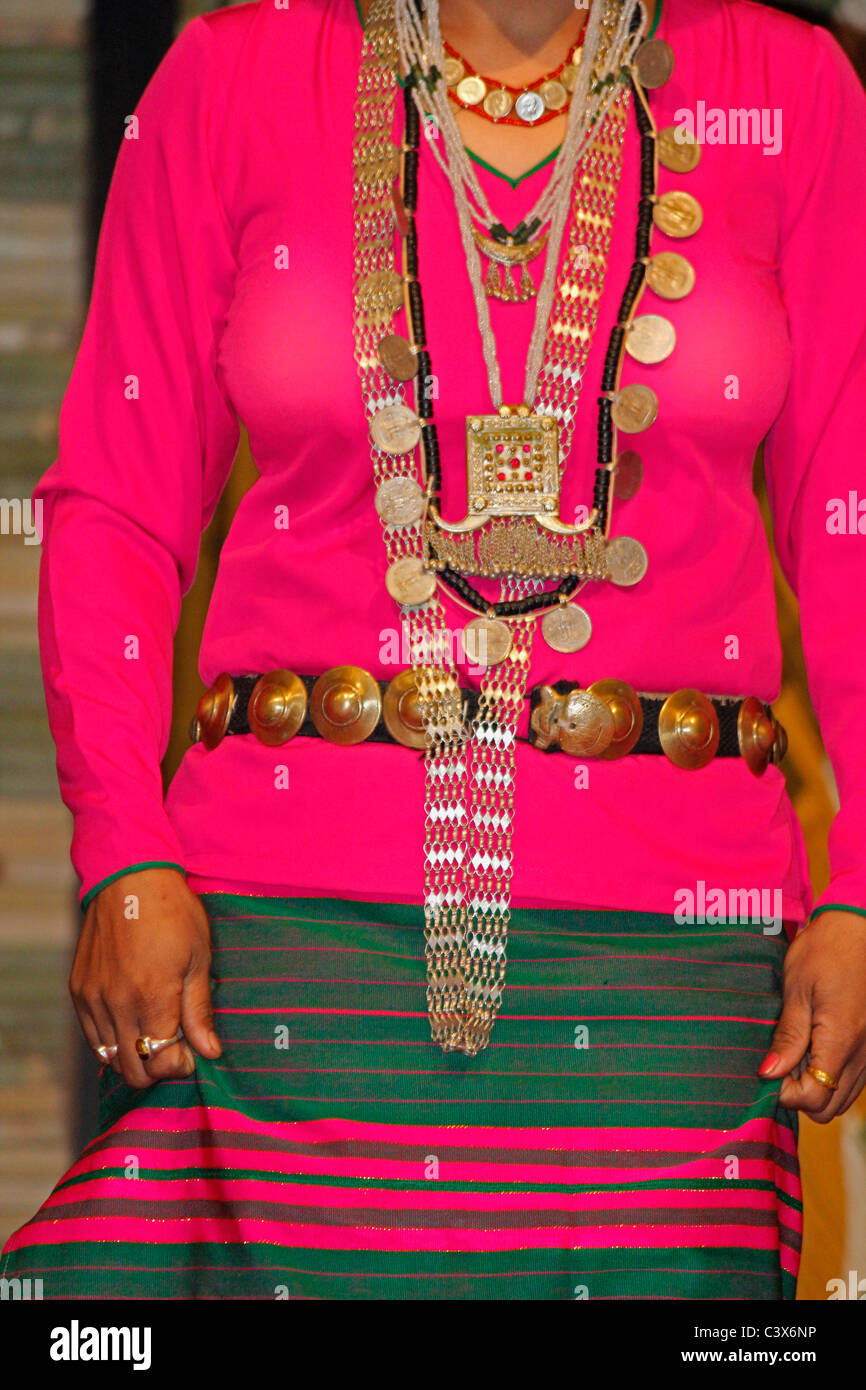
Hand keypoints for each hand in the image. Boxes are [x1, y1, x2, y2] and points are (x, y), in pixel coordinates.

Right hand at [70, 867, 220, 1087]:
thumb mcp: (199, 959)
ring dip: (134, 1055)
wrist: (130, 879)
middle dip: (159, 1068)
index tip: (193, 1053)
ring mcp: (93, 998)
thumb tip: (209, 1052)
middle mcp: (116, 1004)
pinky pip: (92, 1036)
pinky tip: (133, 1020)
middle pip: (133, 1070)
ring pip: (109, 1057)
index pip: (160, 1063)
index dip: (180, 1066)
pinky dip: (112, 1040)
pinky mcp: (79, 990)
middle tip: (176, 1047)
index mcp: (151, 997)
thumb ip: (200, 1011)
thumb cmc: (173, 913)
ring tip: (155, 1030)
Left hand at [758, 909, 865, 1121]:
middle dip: (798, 1095)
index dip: (785, 1092)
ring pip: (842, 1098)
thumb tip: (769, 1073)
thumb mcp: (797, 988)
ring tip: (794, 1054)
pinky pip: (853, 1081)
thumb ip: (788, 1035)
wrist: (860, 929)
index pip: (814, 1095)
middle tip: (778, 1063)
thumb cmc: (826, 950)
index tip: (767, 1070)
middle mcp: (863, 1054)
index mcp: (841, 1039)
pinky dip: (831, 1077)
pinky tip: (813, 1050)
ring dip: (815, 1087)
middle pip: (828, 1106)